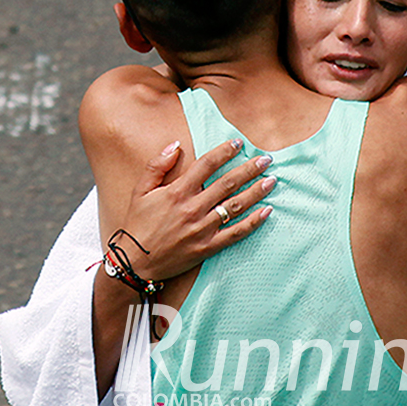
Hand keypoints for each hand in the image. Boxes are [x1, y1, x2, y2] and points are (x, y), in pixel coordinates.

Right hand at [116, 139, 274, 280]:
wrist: (135, 262)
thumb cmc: (138, 223)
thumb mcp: (140, 190)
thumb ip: (157, 165)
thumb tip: (176, 145)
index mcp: (177, 192)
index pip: (206, 165)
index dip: (224, 151)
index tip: (239, 143)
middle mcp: (192, 208)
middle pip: (227, 183)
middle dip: (249, 169)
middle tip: (266, 159)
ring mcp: (202, 229)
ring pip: (235, 206)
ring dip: (256, 192)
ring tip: (271, 181)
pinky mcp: (207, 247)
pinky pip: (235, 233)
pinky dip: (253, 222)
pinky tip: (267, 211)